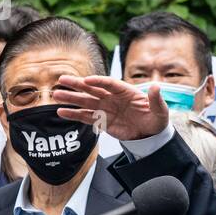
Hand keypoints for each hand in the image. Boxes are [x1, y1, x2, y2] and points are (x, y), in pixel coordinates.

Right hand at [51, 74, 168, 140]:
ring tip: (56, 95)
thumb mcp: (160, 110)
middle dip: (78, 85)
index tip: (87, 80)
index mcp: (126, 91)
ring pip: (86, 102)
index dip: (99, 81)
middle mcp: (113, 98)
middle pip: (93, 89)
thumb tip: (156, 86)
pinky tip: (61, 112)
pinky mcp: (102, 121)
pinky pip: (86, 117)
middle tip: (62, 80)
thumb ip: (156, 99)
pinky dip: (74, 115)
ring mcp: (106, 109)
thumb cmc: (156, 119)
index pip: (110, 84)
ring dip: (71, 99)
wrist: (151, 135)